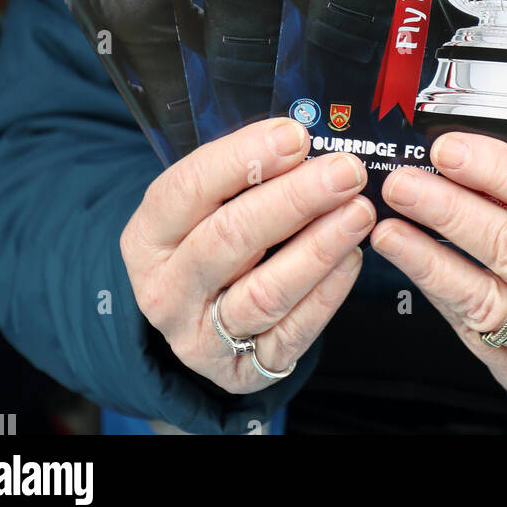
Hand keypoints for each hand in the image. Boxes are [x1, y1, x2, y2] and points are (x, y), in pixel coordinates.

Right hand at [121, 117, 374, 392]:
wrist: (199, 318)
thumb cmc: (211, 236)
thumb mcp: (207, 203)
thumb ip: (246, 173)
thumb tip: (302, 141)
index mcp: (148, 236)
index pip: (188, 188)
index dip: (243, 158)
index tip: (295, 136)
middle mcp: (166, 290)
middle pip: (230, 238)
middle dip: (295, 199)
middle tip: (345, 171)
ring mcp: (201, 337)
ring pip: (265, 293)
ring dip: (319, 248)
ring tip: (358, 212)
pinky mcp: (242, 370)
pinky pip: (292, 333)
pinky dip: (327, 293)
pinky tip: (352, 257)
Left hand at [370, 133, 506, 405]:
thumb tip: (460, 160)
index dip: (496, 168)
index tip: (447, 150)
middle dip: (451, 211)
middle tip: (404, 185)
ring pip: (487, 295)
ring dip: (429, 257)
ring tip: (390, 230)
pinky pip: (472, 328)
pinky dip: (437, 290)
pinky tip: (409, 263)